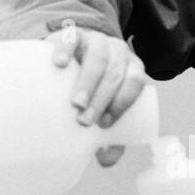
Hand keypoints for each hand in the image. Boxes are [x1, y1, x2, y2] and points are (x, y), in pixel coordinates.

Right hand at [49, 24, 146, 167]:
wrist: (73, 57)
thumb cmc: (93, 91)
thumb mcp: (103, 108)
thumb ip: (109, 134)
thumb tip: (106, 160)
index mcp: (132, 68)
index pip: (135, 82)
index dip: (123, 103)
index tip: (104, 125)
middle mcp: (118, 51)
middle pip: (116, 73)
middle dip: (102, 99)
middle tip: (85, 120)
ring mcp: (96, 40)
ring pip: (98, 56)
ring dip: (88, 81)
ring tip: (75, 102)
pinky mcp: (72, 34)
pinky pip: (71, 37)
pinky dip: (66, 49)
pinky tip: (59, 63)